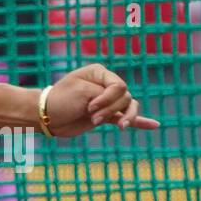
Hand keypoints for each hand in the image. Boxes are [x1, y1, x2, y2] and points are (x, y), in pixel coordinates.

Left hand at [40, 63, 159, 138]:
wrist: (45, 116)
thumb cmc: (61, 100)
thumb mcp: (82, 93)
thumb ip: (106, 97)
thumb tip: (126, 102)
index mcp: (98, 73)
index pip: (119, 86)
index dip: (109, 99)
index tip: (91, 107)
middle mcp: (105, 85)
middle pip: (124, 97)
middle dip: (111, 109)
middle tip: (92, 117)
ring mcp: (106, 101)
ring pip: (129, 107)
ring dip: (126, 118)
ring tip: (120, 127)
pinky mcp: (105, 116)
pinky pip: (125, 117)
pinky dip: (139, 121)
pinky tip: (154, 125)